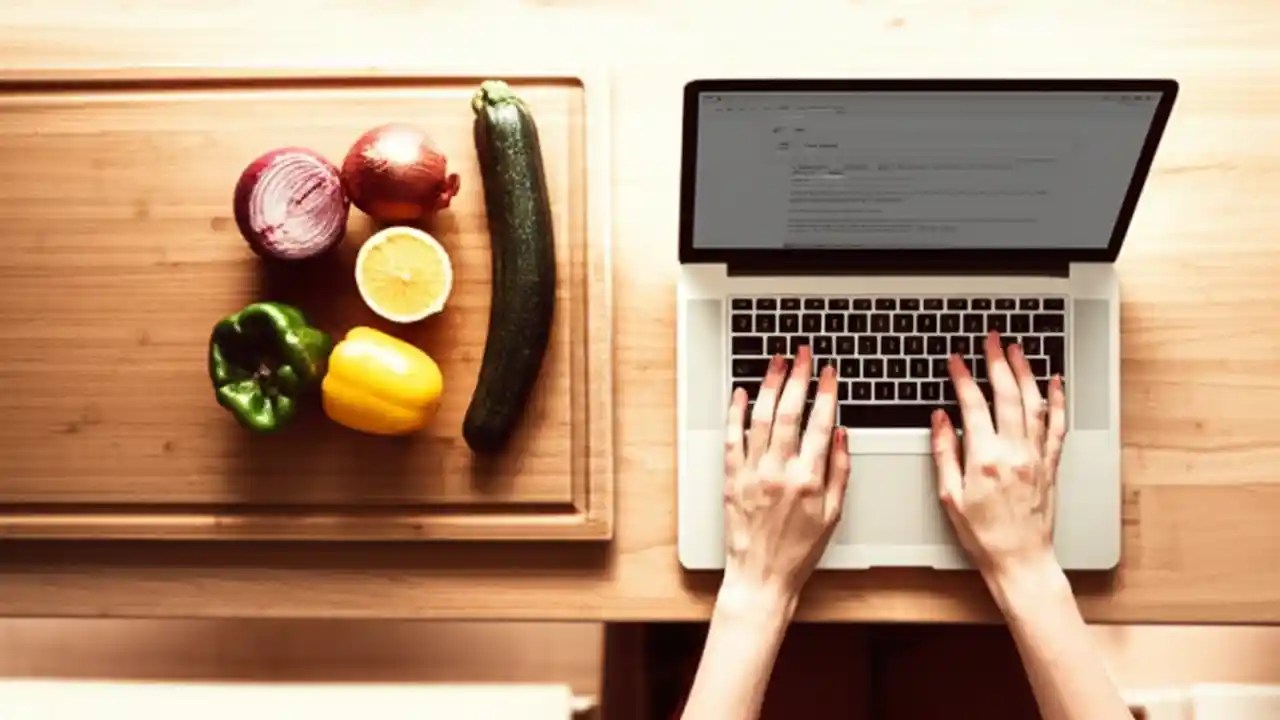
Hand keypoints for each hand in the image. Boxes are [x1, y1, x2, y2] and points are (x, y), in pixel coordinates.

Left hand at [722, 346, 849, 613]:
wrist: (761, 576)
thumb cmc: (799, 551)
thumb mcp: (834, 515)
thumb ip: (840, 471)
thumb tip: (842, 434)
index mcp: (809, 479)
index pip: (821, 424)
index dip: (826, 393)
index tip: (829, 372)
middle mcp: (779, 471)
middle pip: (789, 412)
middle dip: (797, 377)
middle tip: (802, 354)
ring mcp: (752, 473)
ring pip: (759, 417)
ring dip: (769, 385)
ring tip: (776, 363)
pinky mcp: (731, 478)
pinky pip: (732, 437)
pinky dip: (735, 412)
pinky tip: (740, 392)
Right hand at [930, 332, 1066, 602]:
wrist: (1021, 560)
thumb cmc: (983, 536)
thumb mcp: (950, 497)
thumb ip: (944, 453)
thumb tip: (940, 419)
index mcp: (984, 459)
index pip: (972, 405)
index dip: (962, 377)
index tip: (955, 360)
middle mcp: (1014, 453)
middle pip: (1007, 395)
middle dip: (997, 362)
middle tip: (991, 340)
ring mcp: (1036, 457)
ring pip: (1034, 403)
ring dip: (1026, 372)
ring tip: (1018, 351)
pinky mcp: (1050, 465)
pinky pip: (1057, 426)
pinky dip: (1057, 400)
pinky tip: (1055, 383)